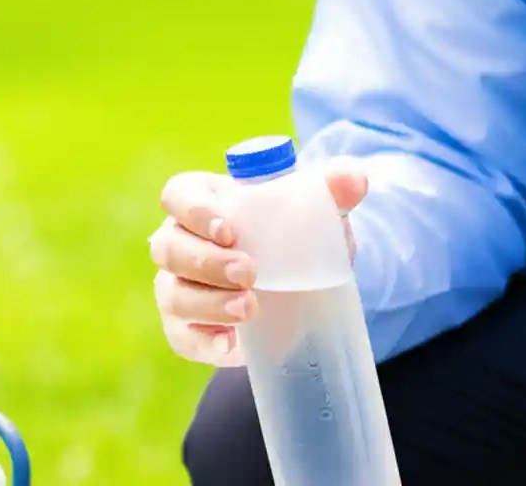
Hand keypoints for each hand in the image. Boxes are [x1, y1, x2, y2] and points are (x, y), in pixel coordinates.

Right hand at [150, 163, 367, 366]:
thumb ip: (333, 188)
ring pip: (173, 294)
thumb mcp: (314, 208)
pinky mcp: (187, 327)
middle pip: (169, 248)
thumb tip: (356, 180)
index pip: (178, 195)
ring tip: (250, 308)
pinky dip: (204, 342)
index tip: (230, 230)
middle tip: (249, 273)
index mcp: (201, 201)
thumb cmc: (294, 230)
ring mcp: (178, 286)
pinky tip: (231, 345)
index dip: (195, 211)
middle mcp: (180, 241)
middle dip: (206, 262)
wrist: (301, 280)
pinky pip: (183, 338)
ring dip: (208, 303)